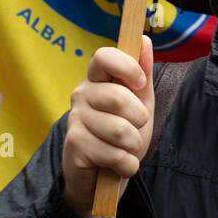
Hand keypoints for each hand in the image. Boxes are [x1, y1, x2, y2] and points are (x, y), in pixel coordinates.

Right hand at [61, 36, 153, 217]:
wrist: (103, 177)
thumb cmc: (122, 135)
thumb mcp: (140, 103)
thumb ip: (142, 73)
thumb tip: (144, 40)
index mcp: (97, 79)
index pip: (103, 57)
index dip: (125, 67)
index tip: (140, 83)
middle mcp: (81, 94)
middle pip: (118, 97)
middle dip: (139, 119)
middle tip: (135, 129)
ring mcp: (75, 119)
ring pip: (119, 130)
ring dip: (133, 146)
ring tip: (125, 149)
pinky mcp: (74, 145)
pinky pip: (114, 153)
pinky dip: (126, 164)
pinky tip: (117, 164)